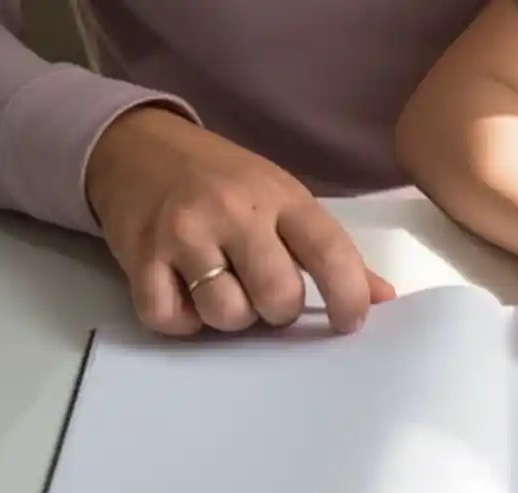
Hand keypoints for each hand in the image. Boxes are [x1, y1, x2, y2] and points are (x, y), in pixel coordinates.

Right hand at [85, 107, 393, 334]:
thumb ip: (332, 251)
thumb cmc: (223, 180)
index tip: (350, 321)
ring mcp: (182, 234)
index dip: (350, 297)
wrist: (136, 146)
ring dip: (231, 316)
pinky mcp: (139, 256)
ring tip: (224, 289)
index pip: (331, 253)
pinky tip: (186, 294)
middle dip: (279, 311)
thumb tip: (382, 298)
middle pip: (277, 296)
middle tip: (267, 296)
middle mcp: (233, 212)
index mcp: (281, 197)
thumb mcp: (283, 199)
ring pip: (226, 314)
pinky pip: (171, 319)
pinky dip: (183, 320)